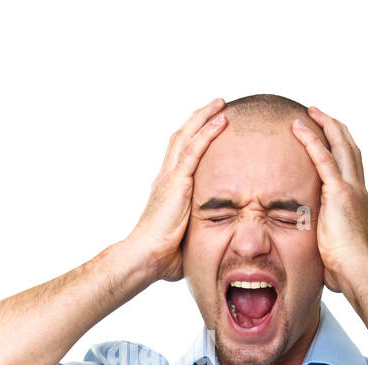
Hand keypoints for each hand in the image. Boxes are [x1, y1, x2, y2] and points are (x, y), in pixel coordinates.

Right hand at [124, 98, 228, 282]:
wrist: (146, 257)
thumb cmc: (164, 255)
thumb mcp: (187, 237)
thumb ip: (199, 230)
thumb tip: (216, 241)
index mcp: (169, 188)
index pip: (182, 154)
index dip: (195, 136)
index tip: (209, 125)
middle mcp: (167, 177)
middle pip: (182, 137)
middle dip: (199, 118)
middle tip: (217, 105)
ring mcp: (170, 177)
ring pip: (187, 136)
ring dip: (204, 118)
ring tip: (221, 104)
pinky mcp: (176, 183)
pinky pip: (194, 151)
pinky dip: (207, 133)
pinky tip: (220, 121)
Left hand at [290, 106, 367, 294]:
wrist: (357, 271)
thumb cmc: (347, 268)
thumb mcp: (334, 245)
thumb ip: (326, 236)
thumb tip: (315, 248)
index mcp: (357, 201)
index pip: (350, 165)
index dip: (340, 146)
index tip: (328, 135)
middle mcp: (358, 190)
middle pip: (349, 148)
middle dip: (334, 127)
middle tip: (318, 114)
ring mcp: (351, 189)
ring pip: (340, 145)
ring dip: (325, 125)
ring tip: (309, 112)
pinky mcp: (339, 192)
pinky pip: (323, 157)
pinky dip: (311, 139)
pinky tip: (298, 127)